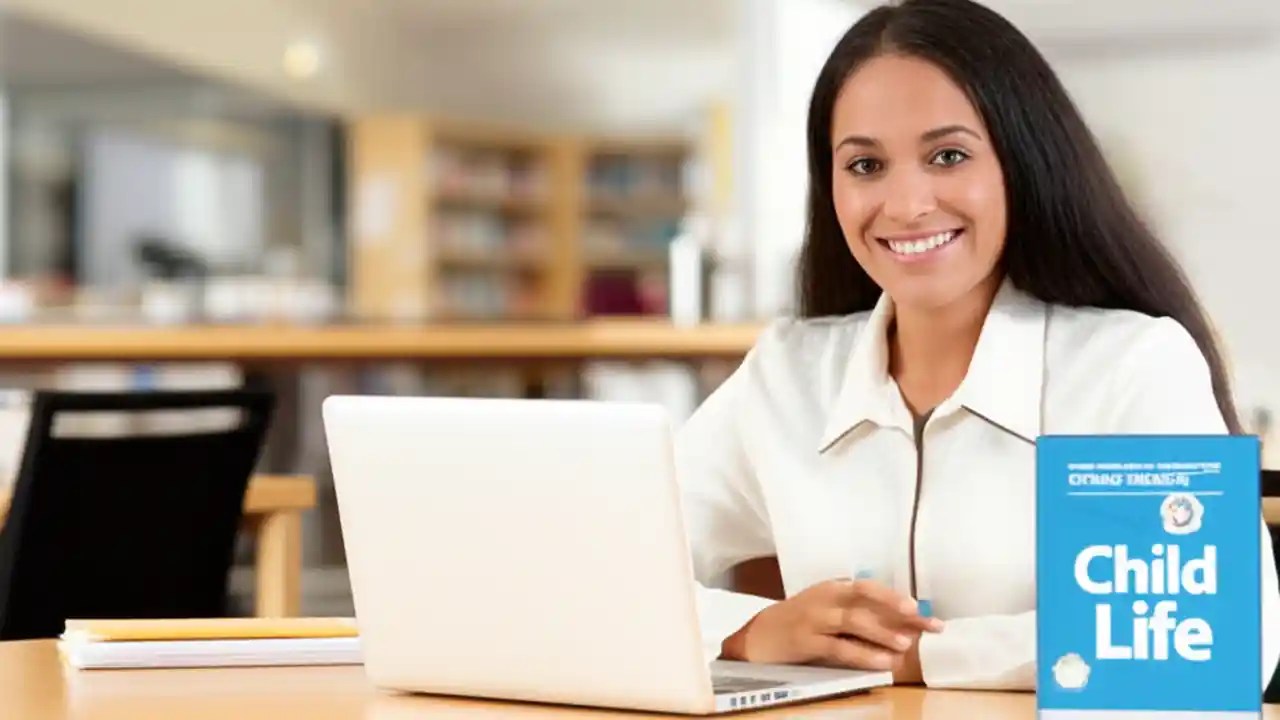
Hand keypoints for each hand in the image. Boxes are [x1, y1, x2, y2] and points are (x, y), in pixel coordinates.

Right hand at [721, 578, 942, 671]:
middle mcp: (825, 598)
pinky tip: (883, 662)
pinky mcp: (806, 641)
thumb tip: (900, 622)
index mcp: (833, 587)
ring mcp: (814, 619)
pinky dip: (863, 655)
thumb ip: (857, 612)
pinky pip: (839, 648)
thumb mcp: (827, 609)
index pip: (871, 588)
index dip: (899, 599)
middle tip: (927, 621)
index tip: (927, 611)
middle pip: (866, 596)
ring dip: (882, 631)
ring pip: (854, 621)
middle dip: (899, 608)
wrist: (758, 636)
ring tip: (906, 643)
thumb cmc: (799, 622)